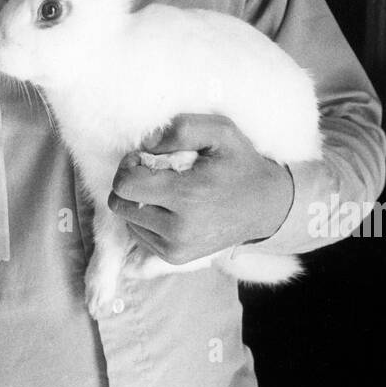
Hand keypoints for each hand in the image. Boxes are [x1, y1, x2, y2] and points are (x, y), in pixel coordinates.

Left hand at [107, 114, 294, 264]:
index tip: (147, 158)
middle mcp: (179, 229)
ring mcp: (176, 248)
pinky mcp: (175, 258)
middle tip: (154, 172)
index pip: (126, 185)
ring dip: (138, 201)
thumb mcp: (221, 132)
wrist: (266, 206)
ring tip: (167, 190)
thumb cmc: (240, 164)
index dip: (129, 165)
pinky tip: (170, 207)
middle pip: (119, 203)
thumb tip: (146, 144)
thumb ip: (182, 129)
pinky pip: (139, 234)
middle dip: (130, 183)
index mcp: (188, 196)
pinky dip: (146, 218)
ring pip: (127, 219)